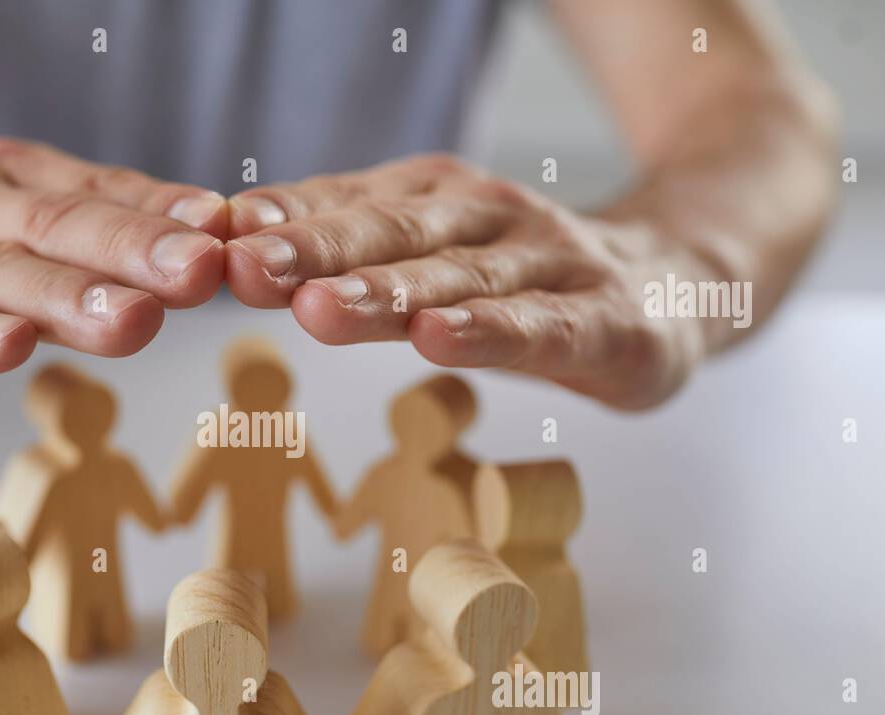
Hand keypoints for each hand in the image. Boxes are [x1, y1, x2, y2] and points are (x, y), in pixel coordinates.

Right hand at [0, 138, 226, 417]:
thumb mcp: (15, 249)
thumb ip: (98, 253)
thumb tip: (209, 247)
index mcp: (6, 183)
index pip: (97, 195)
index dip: (163, 213)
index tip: (229, 232)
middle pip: (55, 228)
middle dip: (134, 249)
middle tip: (203, 270)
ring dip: (65, 297)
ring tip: (133, 319)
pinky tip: (7, 347)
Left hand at [224, 153, 712, 408]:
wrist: (672, 278)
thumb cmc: (526, 279)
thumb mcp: (433, 255)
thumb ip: (350, 254)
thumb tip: (235, 248)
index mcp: (436, 202)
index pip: (347, 206)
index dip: (280, 221)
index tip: (211, 238)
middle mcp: (486, 220)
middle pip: (391, 236)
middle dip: (313, 251)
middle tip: (243, 269)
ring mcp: (548, 264)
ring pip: (457, 278)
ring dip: (386, 292)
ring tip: (321, 310)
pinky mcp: (603, 320)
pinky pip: (540, 327)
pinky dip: (489, 334)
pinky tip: (439, 342)